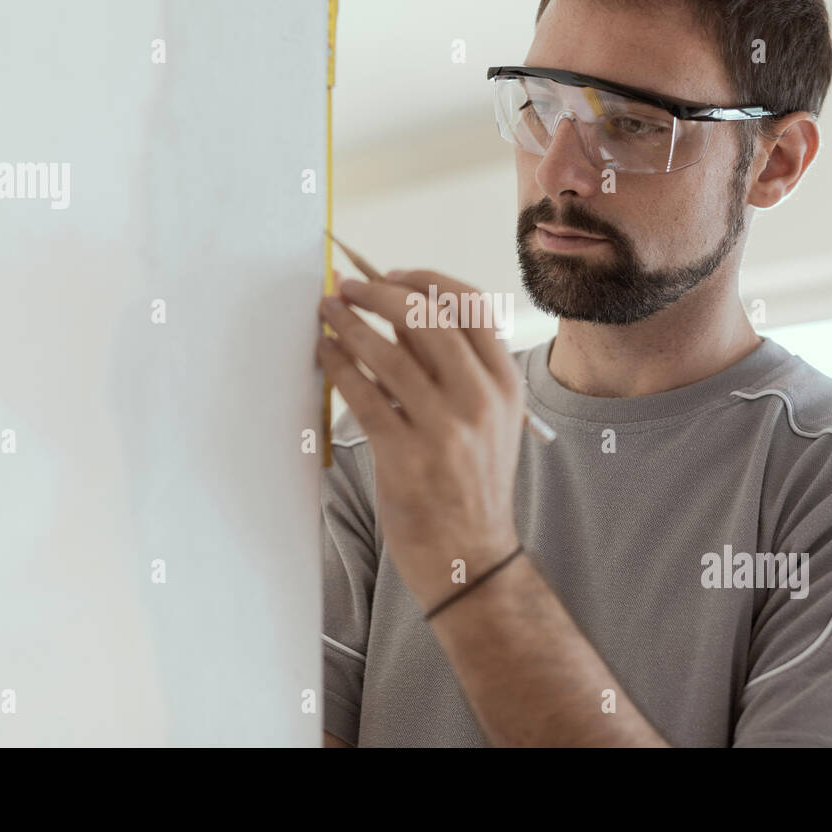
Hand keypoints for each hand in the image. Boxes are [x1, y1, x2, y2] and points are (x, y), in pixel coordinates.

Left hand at [316, 269, 523, 611]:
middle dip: (378, 292)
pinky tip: (326, 354)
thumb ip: (457, 370)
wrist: (471, 557)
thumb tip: (402, 311)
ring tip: (327, 312)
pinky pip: (363, 395)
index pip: (470, 306)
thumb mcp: (490, 420)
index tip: (392, 274)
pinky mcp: (405, 456)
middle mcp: (480, 400)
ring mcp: (444, 428)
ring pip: (387, 354)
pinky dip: (339, 365)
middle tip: (346, 286)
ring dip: (349, 324)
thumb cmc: (472, 482)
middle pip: (426, 318)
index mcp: (506, 384)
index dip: (425, 280)